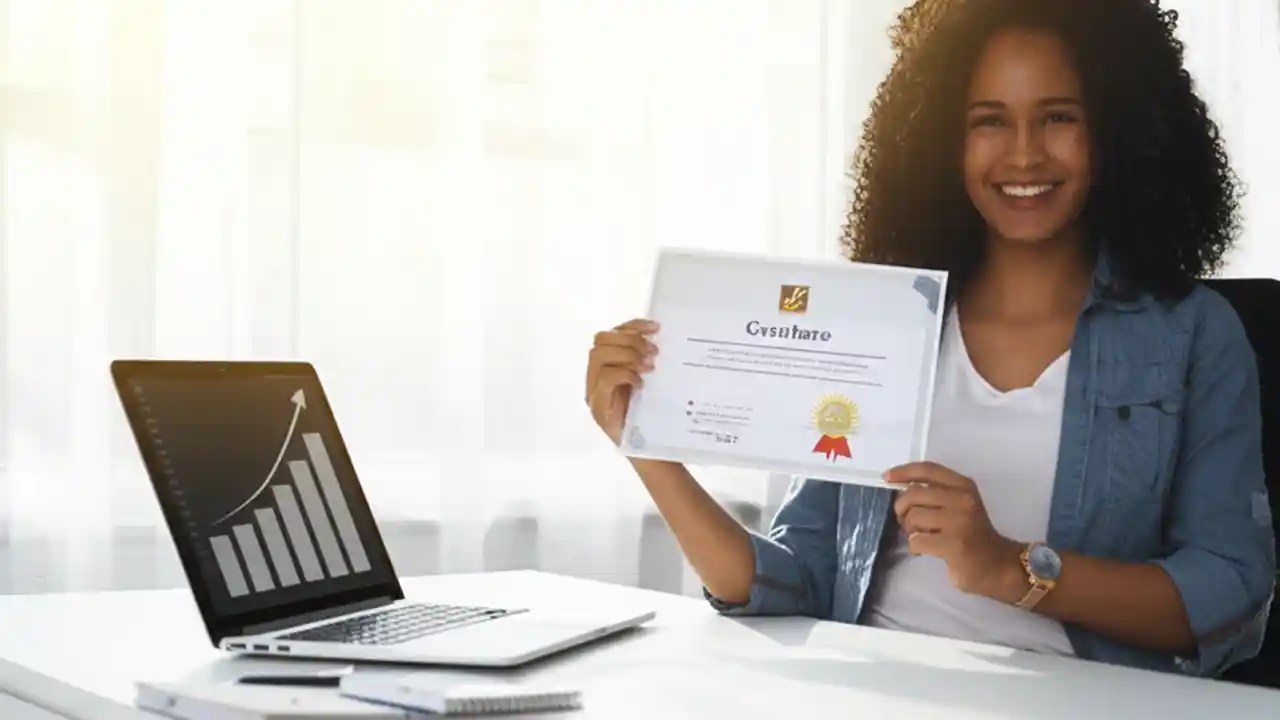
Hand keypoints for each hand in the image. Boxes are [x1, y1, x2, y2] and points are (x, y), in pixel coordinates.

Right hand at [586, 319, 659, 444]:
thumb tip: (663, 336)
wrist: (652, 452)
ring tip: (649, 366)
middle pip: (601, 340)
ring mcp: (594, 392)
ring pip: (599, 356)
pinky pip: (604, 379)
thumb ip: (649, 361)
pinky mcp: (598, 408)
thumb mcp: (653, 382)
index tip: (656, 327)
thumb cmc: (653, 416)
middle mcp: (596, 376)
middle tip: (654, 352)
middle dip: (629, 340)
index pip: (613, 333)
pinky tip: (641, 383)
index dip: (632, 325)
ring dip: (627, 355)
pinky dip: (624, 374)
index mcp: (610, 365)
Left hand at [883, 462, 1024, 600]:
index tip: (887, 477)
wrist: (1000, 565)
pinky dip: (914, 546)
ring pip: (913, 517)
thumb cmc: (974, 535)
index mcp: (964, 486)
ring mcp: (958, 522)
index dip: (903, 471)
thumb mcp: (961, 505)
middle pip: (913, 494)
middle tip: (907, 522)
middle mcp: (962, 499)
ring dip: (909, 529)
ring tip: (921, 536)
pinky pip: (916, 540)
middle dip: (902, 509)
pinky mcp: (953, 544)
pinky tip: (925, 550)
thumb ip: (937, 495)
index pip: (928, 470)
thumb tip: (901, 490)